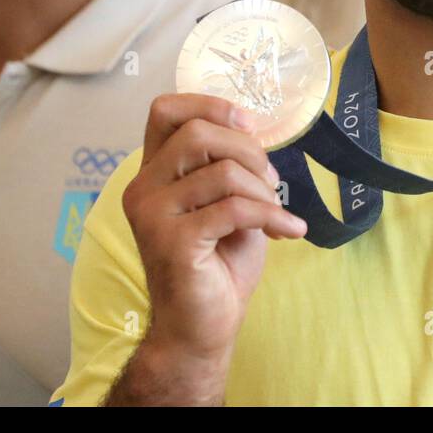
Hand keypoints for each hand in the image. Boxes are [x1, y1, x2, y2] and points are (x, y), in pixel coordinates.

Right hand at [122, 93, 305, 369]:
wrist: (203, 327)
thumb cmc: (218, 263)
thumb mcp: (225, 201)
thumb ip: (226, 163)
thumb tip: (252, 130)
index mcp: (153, 172)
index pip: (165, 110)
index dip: (210, 105)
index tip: (248, 126)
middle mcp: (143, 188)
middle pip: (197, 132)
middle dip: (248, 150)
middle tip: (269, 180)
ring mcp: (152, 215)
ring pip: (222, 171)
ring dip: (263, 189)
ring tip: (275, 211)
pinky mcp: (172, 242)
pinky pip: (233, 209)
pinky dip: (271, 216)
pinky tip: (289, 230)